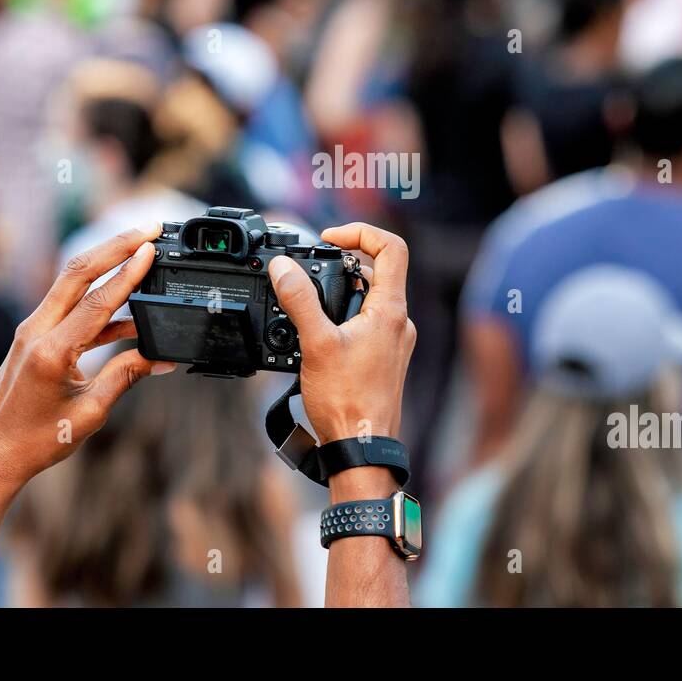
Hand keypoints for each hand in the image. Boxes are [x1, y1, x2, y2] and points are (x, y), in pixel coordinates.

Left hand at [0, 225, 175, 492]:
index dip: (128, 273)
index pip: (97, 302)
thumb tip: (162, 358)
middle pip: (78, 272)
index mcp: (51, 352)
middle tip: (150, 227)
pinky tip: (132, 312)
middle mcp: (36, 332)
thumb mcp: (89, 412)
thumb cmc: (36, 441)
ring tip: (143, 253)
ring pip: (73, 283)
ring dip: (108, 265)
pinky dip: (101, 302)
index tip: (151, 248)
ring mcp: (32, 331)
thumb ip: (126, 377)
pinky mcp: (34, 337)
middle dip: (116, 245)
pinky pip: (71, 308)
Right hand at [267, 222, 414, 442]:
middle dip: (341, 265)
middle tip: (309, 272)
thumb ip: (299, 300)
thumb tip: (283, 267)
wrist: (360, 447)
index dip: (360, 233)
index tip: (330, 238)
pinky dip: (342, 318)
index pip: (391, 248)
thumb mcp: (315, 343)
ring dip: (339, 293)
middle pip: (377, 271)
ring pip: (369, 299)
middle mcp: (398, 323)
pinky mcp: (383, 358)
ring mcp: (393, 342)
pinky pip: (366, 324)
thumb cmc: (347, 402)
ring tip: (308, 306)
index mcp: (390, 311)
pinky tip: (317, 336)